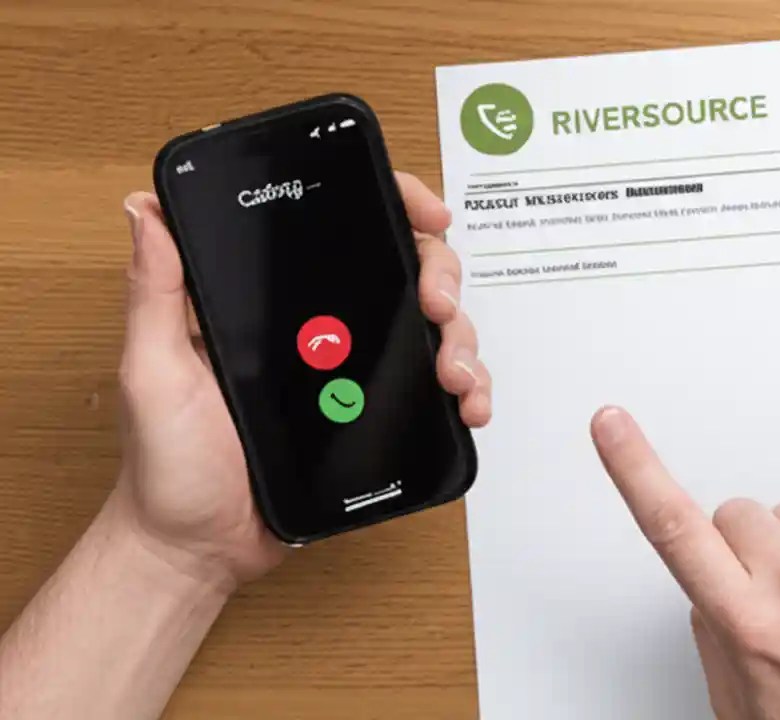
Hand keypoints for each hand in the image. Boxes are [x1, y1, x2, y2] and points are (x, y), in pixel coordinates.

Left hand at [113, 172, 489, 592]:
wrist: (199, 548)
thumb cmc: (167, 463)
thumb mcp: (152, 369)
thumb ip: (154, 292)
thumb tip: (144, 208)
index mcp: (276, 307)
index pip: (342, 232)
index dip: (394, 209)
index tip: (425, 214)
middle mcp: (323, 332)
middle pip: (405, 274)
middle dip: (441, 278)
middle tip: (438, 305)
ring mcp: (356, 377)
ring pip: (433, 332)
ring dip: (461, 341)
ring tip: (454, 373)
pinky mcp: (379, 421)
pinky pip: (436, 395)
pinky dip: (467, 393)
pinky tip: (467, 406)